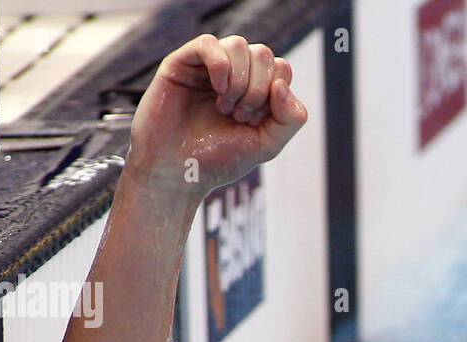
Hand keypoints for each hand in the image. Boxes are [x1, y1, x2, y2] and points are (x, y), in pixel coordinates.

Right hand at [127, 34, 307, 195]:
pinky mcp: (182, 63)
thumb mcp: (266, 145)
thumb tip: (282, 85)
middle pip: (264, 54)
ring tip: (225, 106)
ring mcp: (208, 67)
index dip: (276, 93)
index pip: (281, 69)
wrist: (176, 173)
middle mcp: (233, 75)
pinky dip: (220, 65)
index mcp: (255, 90)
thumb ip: (290, 119)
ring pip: (239, 45)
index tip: (254, 121)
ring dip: (239, 80)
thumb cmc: (217, 161)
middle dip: (258, 88)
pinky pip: (208, 43)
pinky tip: (217, 90)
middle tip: (239, 115)